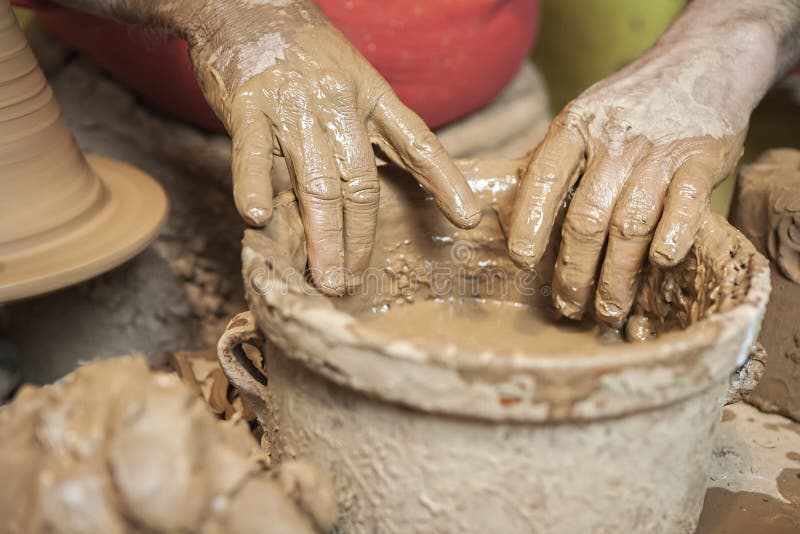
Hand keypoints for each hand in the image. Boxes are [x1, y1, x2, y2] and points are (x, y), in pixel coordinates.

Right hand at [186, 1, 479, 294]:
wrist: (246, 5)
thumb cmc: (305, 51)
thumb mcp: (355, 79)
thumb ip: (372, 128)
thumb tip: (388, 182)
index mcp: (372, 96)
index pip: (418, 144)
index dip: (445, 181)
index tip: (467, 219)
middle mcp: (339, 103)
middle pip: (361, 181)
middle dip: (362, 237)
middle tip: (356, 280)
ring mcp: (294, 105)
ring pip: (316, 181)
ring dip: (322, 236)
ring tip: (325, 277)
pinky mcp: (247, 105)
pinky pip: (250, 153)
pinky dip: (252, 186)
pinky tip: (258, 218)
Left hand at [507, 40, 748, 327]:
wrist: (702, 62)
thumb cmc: (629, 103)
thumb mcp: (582, 116)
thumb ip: (552, 159)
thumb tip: (508, 208)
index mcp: (575, 128)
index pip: (544, 178)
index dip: (529, 222)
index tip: (520, 261)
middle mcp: (613, 140)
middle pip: (586, 217)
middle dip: (574, 271)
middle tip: (568, 307)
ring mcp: (658, 151)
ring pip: (630, 224)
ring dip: (618, 275)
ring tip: (607, 311)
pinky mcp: (701, 161)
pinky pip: (683, 209)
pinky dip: (671, 240)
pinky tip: (659, 265)